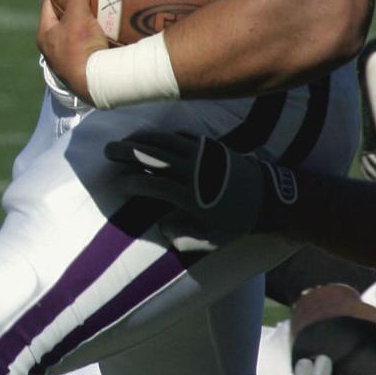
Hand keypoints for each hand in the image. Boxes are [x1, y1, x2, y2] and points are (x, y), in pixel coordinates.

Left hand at [37, 0, 107, 103]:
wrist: (95, 83)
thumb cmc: (81, 49)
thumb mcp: (78, 16)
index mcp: (45, 35)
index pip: (47, 3)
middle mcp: (52, 49)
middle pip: (59, 19)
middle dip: (69, 4)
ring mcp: (67, 60)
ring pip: (72, 34)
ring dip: (82, 21)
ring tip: (94, 7)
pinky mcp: (82, 68)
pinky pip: (86, 45)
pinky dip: (93, 35)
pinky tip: (104, 29)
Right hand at [104, 129, 297, 239]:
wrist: (267, 198)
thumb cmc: (237, 222)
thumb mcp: (212, 239)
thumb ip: (185, 238)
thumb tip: (163, 229)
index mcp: (192, 197)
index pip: (154, 186)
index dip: (132, 184)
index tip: (117, 184)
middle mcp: (194, 172)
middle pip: (155, 157)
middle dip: (128, 153)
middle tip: (108, 151)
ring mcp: (203, 156)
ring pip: (166, 142)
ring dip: (142, 139)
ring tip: (123, 141)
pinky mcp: (210, 147)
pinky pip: (181, 137)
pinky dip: (163, 135)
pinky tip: (150, 136)